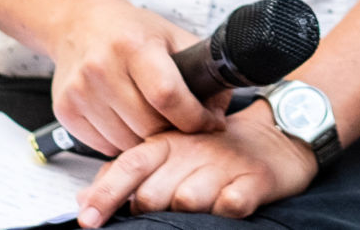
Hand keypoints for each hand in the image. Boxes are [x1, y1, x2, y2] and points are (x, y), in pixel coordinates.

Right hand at [46, 0, 221, 157]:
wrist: (79, 24)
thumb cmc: (130, 31)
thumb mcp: (171, 35)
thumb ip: (201, 68)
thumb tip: (220, 110)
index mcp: (135, 46)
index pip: (168, 95)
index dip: (194, 117)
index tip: (209, 123)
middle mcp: (103, 68)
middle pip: (148, 124)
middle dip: (173, 131)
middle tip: (181, 124)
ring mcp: (81, 91)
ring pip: (126, 142)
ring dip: (146, 140)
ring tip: (154, 121)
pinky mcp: (65, 111)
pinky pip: (103, 146)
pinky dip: (121, 143)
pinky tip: (127, 122)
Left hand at [78, 99, 318, 223]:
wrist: (276, 139)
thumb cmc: (214, 152)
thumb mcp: (168, 154)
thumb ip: (124, 175)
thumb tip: (83, 200)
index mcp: (167, 144)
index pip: (129, 166)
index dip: (105, 195)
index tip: (87, 220)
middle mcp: (192, 152)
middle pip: (153, 194)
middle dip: (153, 208)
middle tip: (168, 206)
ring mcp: (224, 166)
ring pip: (188, 201)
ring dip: (188, 211)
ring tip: (201, 202)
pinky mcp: (255, 180)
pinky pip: (231, 203)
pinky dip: (226, 208)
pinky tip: (227, 202)